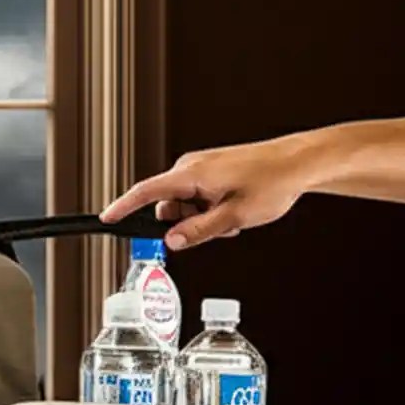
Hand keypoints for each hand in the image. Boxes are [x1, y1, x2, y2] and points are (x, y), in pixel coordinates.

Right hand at [100, 130, 325, 249]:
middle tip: (215, 230)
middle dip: (183, 224)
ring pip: (183, 204)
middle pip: (166, 205)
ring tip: (232, 218)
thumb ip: (198, 231)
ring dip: (200, 218)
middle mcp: (190, 167)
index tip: (106, 219)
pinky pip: (197, 196)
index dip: (123, 207)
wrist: (298, 162)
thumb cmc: (272, 182)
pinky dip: (209, 208)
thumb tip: (170, 241)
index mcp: (190, 174)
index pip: (145, 193)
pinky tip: (234, 209)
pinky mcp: (211, 170)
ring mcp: (201, 168)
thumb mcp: (234, 216)